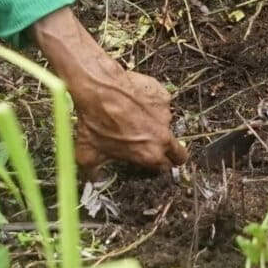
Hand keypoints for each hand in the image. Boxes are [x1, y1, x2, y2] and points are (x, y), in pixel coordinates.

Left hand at [27, 9, 186, 172]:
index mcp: (149, 155)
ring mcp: (165, 114)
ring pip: (165, 124)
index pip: (164, 168)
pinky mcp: (163, 95)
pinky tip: (134, 100)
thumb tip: (93, 178)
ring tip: (133, 116)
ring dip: (154, 123)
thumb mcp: (88, 154)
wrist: (99, 88)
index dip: (157, 166)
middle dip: (173, 154)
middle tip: (159, 149)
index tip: (151, 163)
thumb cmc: (95, 120)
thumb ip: (94, 172)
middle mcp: (162, 136)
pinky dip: (150, 103)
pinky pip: (160, 103)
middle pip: (180, 153)